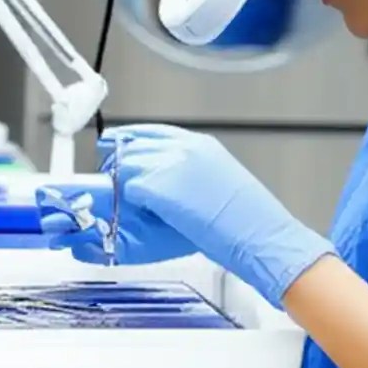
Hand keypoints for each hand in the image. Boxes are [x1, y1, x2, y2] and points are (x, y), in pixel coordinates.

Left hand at [39, 124, 333, 302]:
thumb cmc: (247, 219)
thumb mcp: (219, 183)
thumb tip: (168, 186)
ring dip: (121, 187)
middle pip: (131, 145)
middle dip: (115, 162)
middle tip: (108, 178)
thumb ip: (190, 176)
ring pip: (125, 166)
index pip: (150, 133)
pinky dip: (129, 203)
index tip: (114, 147)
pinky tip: (140, 215)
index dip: (128, 142)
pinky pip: (129, 189)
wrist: (260, 234)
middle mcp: (183, 149)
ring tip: (126, 204)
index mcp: (199, 146)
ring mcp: (170, 165)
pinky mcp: (158, 186)